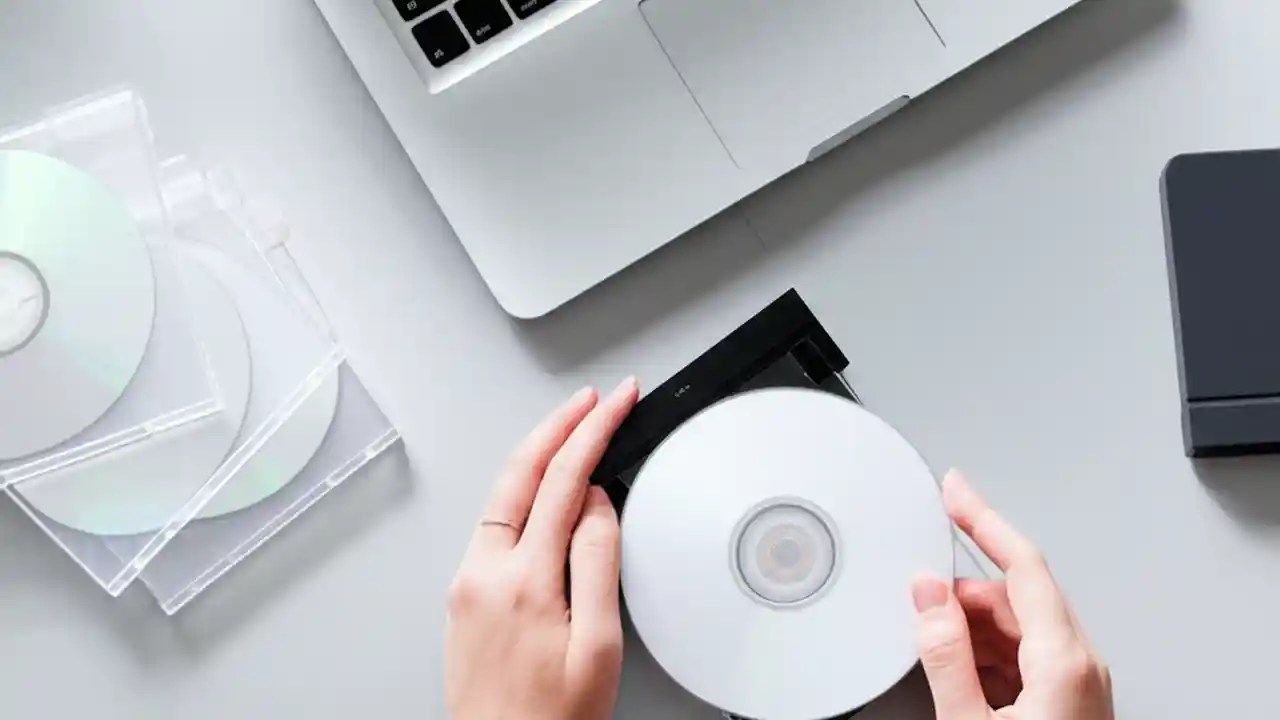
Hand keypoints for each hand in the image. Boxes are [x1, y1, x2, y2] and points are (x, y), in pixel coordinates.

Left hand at [446, 379, 639, 719]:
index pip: (565, 480)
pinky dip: (523, 488)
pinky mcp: (463, 594)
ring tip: (573, 427)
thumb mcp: (597, 647)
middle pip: (521, 470)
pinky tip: (543, 485)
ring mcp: (468, 581)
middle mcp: (486, 573)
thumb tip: (597, 504)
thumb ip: (598, 565)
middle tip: (594, 397)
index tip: (617, 401)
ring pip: (504, 492)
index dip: (595, 430)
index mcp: (525, 582)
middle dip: (560, 422)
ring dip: (539, 451)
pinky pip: (495, 521)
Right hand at [913, 471, 1113, 719]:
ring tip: (940, 659)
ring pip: (1018, 627)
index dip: (983, 518)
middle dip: (963, 596)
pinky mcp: (1072, 703)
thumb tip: (928, 595)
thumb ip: (946, 655)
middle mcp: (1082, 666)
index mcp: (1064, 660)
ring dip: (973, 631)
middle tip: (921, 607)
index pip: (1022, 562)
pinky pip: (1026, 657)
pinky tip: (963, 681)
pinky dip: (988, 658)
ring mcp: (1081, 685)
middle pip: (1016, 596)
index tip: (956, 490)